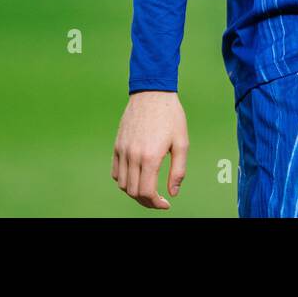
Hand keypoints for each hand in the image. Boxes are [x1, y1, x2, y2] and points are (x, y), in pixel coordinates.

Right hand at [112, 91, 187, 209]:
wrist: (152, 92)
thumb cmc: (171, 116)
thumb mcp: (182, 142)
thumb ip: (178, 170)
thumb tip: (172, 192)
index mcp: (150, 157)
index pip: (147, 192)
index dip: (156, 203)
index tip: (165, 204)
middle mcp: (133, 156)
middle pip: (133, 191)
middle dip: (146, 201)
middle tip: (158, 200)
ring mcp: (123, 150)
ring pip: (122, 184)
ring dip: (134, 192)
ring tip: (148, 190)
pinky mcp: (117, 145)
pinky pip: (115, 171)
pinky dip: (123, 181)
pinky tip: (136, 178)